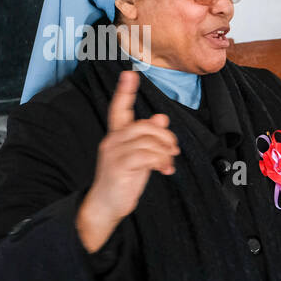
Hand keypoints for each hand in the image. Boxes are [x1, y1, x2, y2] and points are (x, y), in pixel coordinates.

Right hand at [77, 70, 178, 252]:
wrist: (107, 206)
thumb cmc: (123, 181)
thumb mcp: (140, 157)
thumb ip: (149, 139)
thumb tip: (161, 118)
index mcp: (117, 136)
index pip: (119, 109)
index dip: (125, 92)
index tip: (130, 74)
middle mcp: (112, 140)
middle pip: (144, 125)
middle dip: (165, 137)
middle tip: (174, 150)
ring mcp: (113, 153)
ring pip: (148, 141)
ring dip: (165, 152)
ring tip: (168, 164)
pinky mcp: (118, 166)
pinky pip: (147, 155)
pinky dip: (161, 161)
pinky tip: (164, 170)